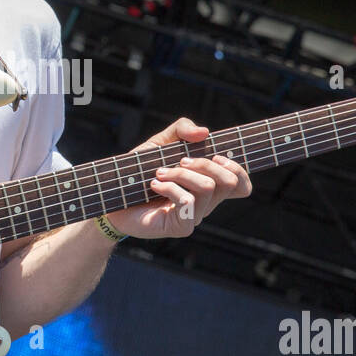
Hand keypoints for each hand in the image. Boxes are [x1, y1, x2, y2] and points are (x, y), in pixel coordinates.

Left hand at [104, 117, 251, 238]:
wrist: (113, 195)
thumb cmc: (138, 171)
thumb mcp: (160, 142)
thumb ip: (182, 130)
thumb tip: (205, 132)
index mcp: (207, 185)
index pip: (242, 185)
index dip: (238, 168)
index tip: (216, 156)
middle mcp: (205, 203)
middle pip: (230, 182)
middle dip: (204, 163)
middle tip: (179, 161)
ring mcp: (194, 216)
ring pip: (208, 188)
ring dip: (181, 173)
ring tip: (159, 173)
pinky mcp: (180, 226)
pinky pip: (187, 201)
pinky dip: (170, 187)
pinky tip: (154, 185)